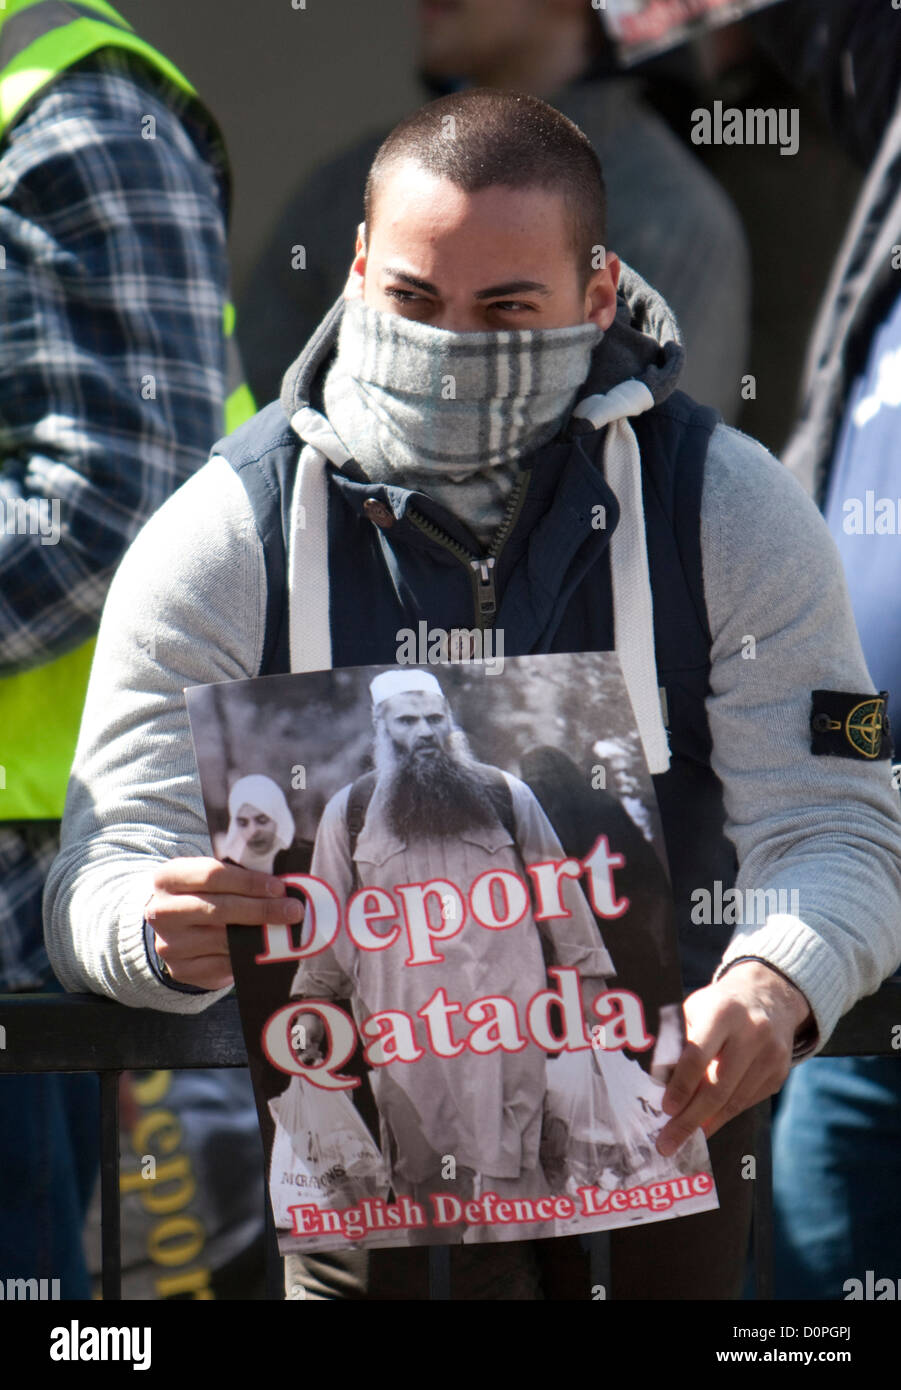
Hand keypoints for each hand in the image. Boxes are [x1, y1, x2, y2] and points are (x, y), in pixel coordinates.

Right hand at [145, 857, 303, 989]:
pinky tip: (267, 949)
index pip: (212, 875)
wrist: (175, 928)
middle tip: (293, 911)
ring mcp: (169, 944)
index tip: (278, 887)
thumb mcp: (210, 878)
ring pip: (224, 939)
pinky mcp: (181, 970)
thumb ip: (238, 877)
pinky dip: (249, 957)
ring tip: (286, 930)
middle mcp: (162, 911)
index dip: (248, 882)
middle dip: (261, 909)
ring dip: (260, 935)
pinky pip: (224, 964)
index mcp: (168, 878)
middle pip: (219, 909)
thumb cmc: (203, 895)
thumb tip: (281, 886)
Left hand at [655, 960, 811, 1155]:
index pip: (698, 1056)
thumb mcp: (695, 1009)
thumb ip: (677, 1039)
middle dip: (690, 1119)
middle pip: (718, 1087)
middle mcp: (752, 1032)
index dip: (681, 1086)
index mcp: (723, 1012)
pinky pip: (747, 1102)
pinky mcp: (780, 1074)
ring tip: (683, 1140)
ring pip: (735, 1101)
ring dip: (707, 1123)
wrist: (768, 997)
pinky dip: (724, 1116)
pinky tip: (706, 1124)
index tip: (665, 1109)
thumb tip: (655, 1082)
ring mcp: (772, 1055)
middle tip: (667, 1143)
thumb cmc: (718, 1006)